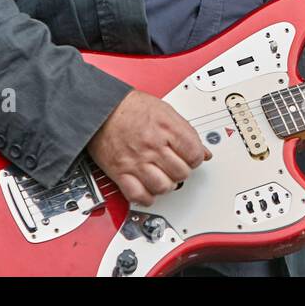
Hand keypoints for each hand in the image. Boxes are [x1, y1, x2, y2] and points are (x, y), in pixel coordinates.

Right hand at [87, 90, 210, 205]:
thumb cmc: (131, 108)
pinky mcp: (120, 171)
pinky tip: (149, 190)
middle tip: (176, 167)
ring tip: (164, 178)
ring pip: (163, 186)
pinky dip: (147, 197)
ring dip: (167, 185)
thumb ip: (186, 132)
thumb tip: (203, 151)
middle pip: (181, 172)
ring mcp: (136, 160)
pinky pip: (138, 195)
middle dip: (182, 172)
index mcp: (166, 127)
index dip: (195, 158)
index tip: (191, 158)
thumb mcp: (165, 111)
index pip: (194, 154)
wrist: (101, 108)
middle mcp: (152, 145)